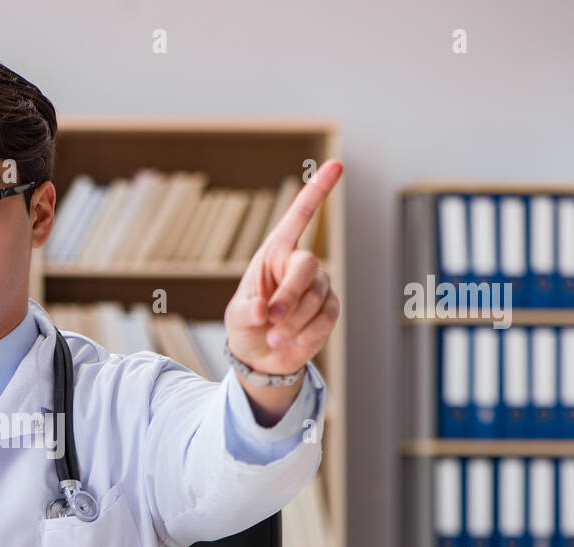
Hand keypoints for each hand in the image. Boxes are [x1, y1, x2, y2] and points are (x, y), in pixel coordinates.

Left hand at [222, 159, 342, 375]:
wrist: (262, 355)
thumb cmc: (246, 325)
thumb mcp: (237, 317)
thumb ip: (247, 311)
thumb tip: (263, 311)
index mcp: (275, 253)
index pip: (299, 217)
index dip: (317, 191)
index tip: (336, 164)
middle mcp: (300, 264)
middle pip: (308, 265)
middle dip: (289, 295)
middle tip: (270, 320)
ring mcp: (319, 285)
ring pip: (316, 298)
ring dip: (291, 323)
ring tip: (272, 337)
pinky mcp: (330, 309)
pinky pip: (325, 319)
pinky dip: (304, 334)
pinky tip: (288, 341)